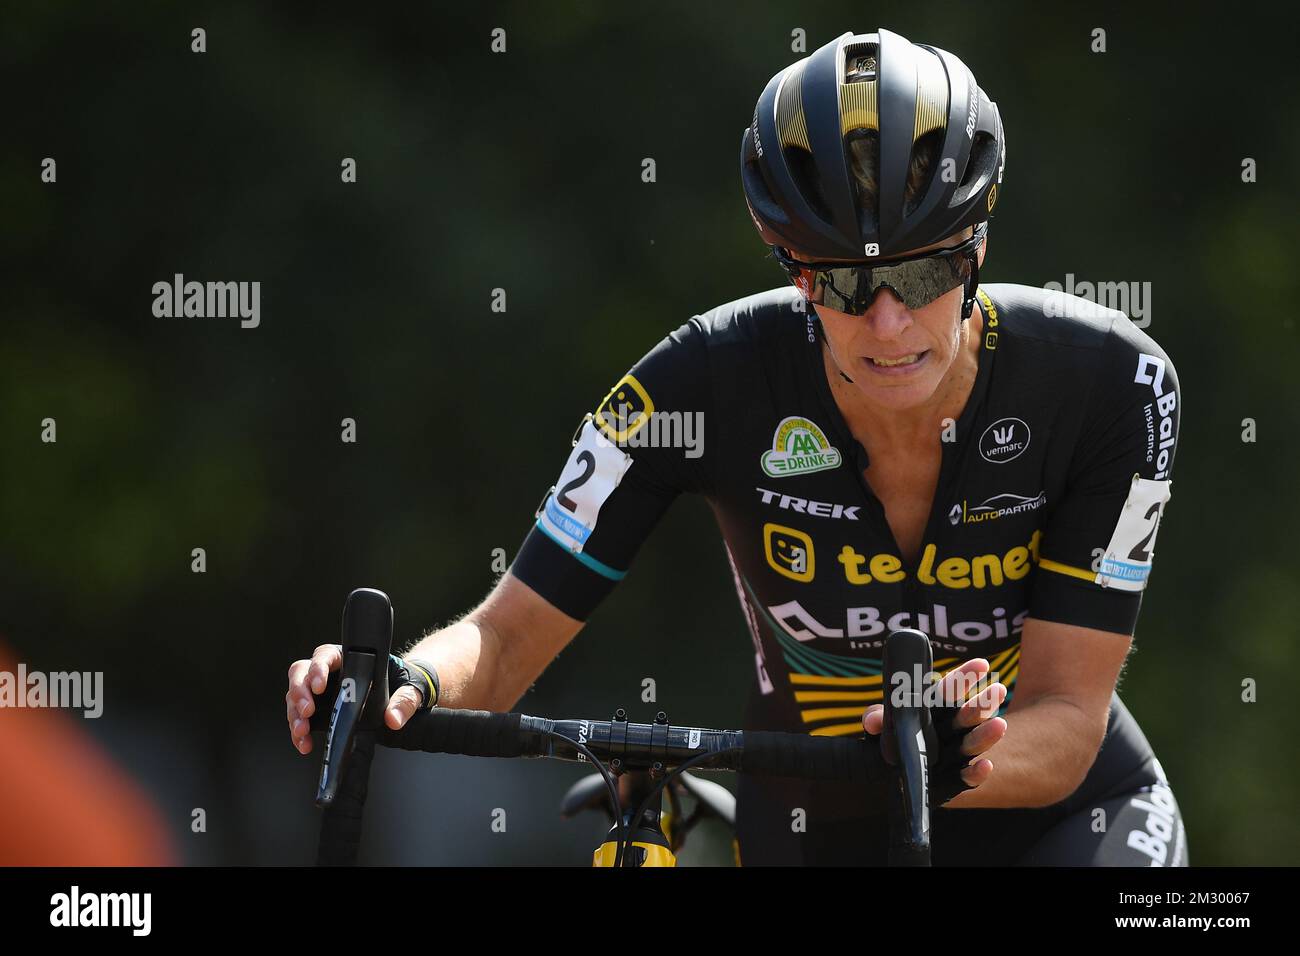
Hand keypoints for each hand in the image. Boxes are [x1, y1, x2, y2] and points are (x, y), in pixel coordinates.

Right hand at [285, 644, 427, 754]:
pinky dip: (299, 732)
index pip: (326, 655)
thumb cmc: (404, 682)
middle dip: (299, 693)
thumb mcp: (411, 687)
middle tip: (307, 712)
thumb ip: (405, 700)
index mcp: (350, 658)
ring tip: (303, 732)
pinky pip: (300, 717)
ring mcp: (322, 692)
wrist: (404, 694)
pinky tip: (304, 743)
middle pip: (301, 674)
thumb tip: (394, 718)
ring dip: (295, 714)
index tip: (319, 686)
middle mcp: (330, 672)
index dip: (318, 669)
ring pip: (296, 696)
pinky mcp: (321, 711)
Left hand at [860, 657, 1007, 796]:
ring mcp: (951, 754)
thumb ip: (878, 718)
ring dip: (985, 735)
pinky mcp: (951, 780)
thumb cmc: (887, 744)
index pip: (949, 689)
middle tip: (998, 690)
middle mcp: (947, 729)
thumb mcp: (880, 727)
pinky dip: (975, 773)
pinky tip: (984, 766)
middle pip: (965, 714)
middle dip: (981, 703)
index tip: (981, 664)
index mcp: (931, 709)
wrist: (883, 780)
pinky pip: (965, 778)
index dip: (965, 676)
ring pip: (970, 743)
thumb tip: (874, 721)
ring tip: (999, 725)